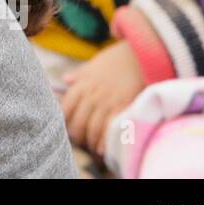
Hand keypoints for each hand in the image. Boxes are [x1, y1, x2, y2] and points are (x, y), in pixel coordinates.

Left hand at [60, 41, 145, 155]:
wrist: (140, 55)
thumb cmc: (116, 58)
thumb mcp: (93, 64)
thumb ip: (78, 74)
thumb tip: (64, 80)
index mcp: (82, 84)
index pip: (65, 108)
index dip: (64, 121)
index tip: (66, 127)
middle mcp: (92, 95)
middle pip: (78, 122)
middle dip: (77, 135)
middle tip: (80, 141)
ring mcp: (107, 102)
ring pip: (93, 128)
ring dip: (91, 141)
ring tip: (91, 146)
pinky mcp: (123, 107)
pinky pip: (110, 128)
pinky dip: (105, 141)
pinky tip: (102, 149)